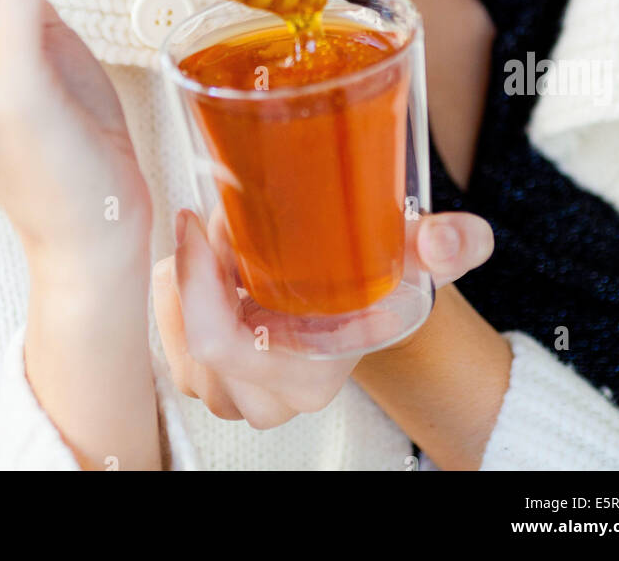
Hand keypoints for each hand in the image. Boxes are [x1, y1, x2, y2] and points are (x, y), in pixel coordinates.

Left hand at [152, 203, 493, 429]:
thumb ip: (447, 245)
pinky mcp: (211, 381)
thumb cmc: (381, 284)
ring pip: (179, 340)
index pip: (222, 345)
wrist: (368, 306)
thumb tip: (449, 239)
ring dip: (187, 284)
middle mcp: (270, 398)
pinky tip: (203, 269)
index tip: (202, 221)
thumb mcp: (417, 257)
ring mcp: (236, 395)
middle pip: (195, 342)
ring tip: (220, 244)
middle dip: (198, 274)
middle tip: (217, 224)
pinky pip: (170, 341)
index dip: (199, 280)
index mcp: (312, 376)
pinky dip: (176, 298)